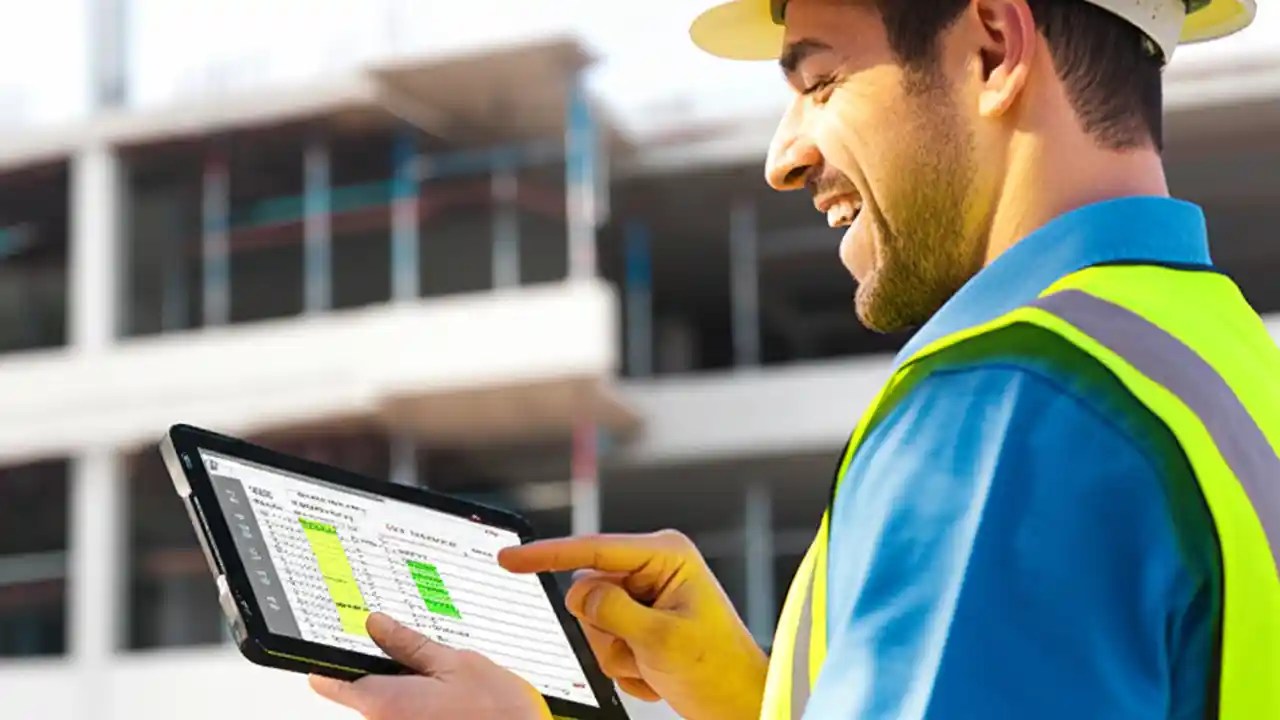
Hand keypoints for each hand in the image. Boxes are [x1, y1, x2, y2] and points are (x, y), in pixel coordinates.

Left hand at [309, 612, 550, 719]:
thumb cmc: (497, 713)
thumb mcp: (455, 662)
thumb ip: (409, 644)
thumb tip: (377, 624)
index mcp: (383, 701)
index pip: (330, 681)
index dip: (326, 659)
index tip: (326, 646)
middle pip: (366, 693)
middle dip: (387, 672)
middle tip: (422, 659)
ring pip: (391, 707)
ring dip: (410, 692)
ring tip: (449, 684)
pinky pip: (409, 718)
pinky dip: (424, 709)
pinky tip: (454, 703)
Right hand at [498, 530, 767, 719]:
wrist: (735, 703)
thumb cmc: (716, 668)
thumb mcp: (660, 640)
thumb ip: (612, 612)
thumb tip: (577, 592)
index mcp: (665, 555)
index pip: (593, 550)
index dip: (546, 554)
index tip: (509, 559)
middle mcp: (652, 567)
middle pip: (588, 593)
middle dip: (607, 634)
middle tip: (642, 653)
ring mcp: (643, 595)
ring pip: (592, 623)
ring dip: (617, 654)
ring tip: (653, 664)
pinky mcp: (637, 619)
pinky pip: (603, 642)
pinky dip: (625, 665)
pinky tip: (655, 671)